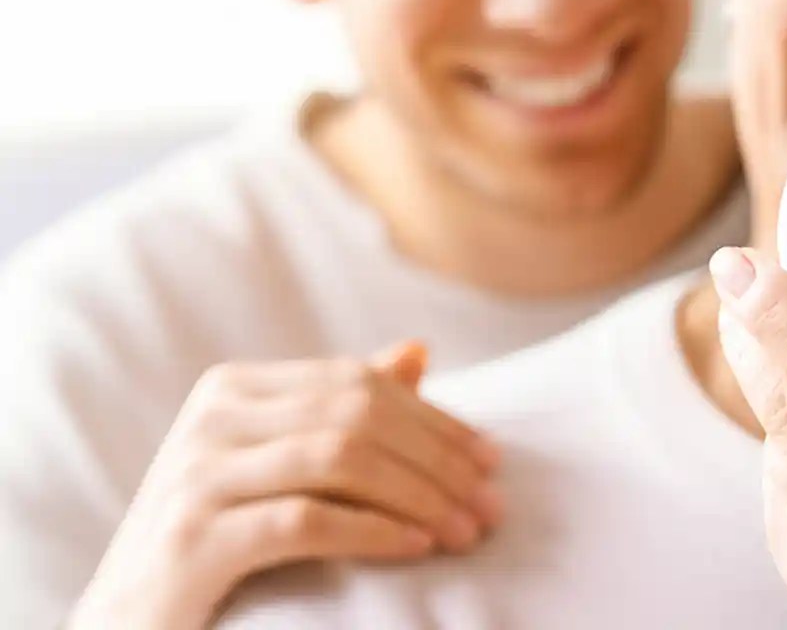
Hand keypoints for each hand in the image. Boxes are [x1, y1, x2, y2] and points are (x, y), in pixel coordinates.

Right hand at [70, 342, 502, 629]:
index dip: (436, 420)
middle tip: (491, 506)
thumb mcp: (281, 466)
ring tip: (466, 532)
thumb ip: (342, 410)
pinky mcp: (193, 539)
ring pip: (339, 459)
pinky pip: (305, 520)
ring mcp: (196, 474)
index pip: (360, 384)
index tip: (491, 462)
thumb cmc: (217, 538)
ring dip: (419, 496)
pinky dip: (373, 531)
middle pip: (357, 415)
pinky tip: (417, 547)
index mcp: (235, 389)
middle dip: (438, 460)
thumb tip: (418, 350)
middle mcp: (211, 418)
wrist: (128, 621)